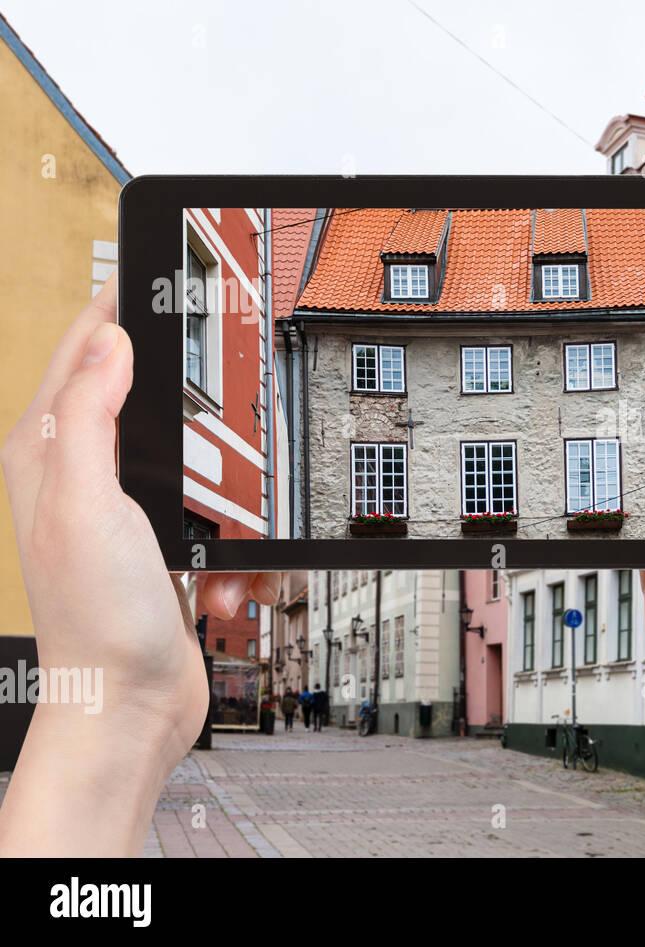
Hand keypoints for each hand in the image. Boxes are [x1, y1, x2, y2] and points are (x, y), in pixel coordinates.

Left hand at [0, 273, 280, 855]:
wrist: (128, 699)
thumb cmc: (98, 615)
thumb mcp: (89, 501)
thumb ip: (90, 416)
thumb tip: (108, 342)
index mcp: (44, 455)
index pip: (77, 355)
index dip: (112, 309)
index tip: (146, 271)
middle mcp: (72, 476)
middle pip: (126, 392)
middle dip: (173, 381)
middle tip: (206, 350)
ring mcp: (113, 509)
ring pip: (175, 448)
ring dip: (210, 469)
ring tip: (225, 484)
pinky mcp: (153, 541)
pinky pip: (202, 504)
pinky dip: (222, 523)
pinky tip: (220, 559)